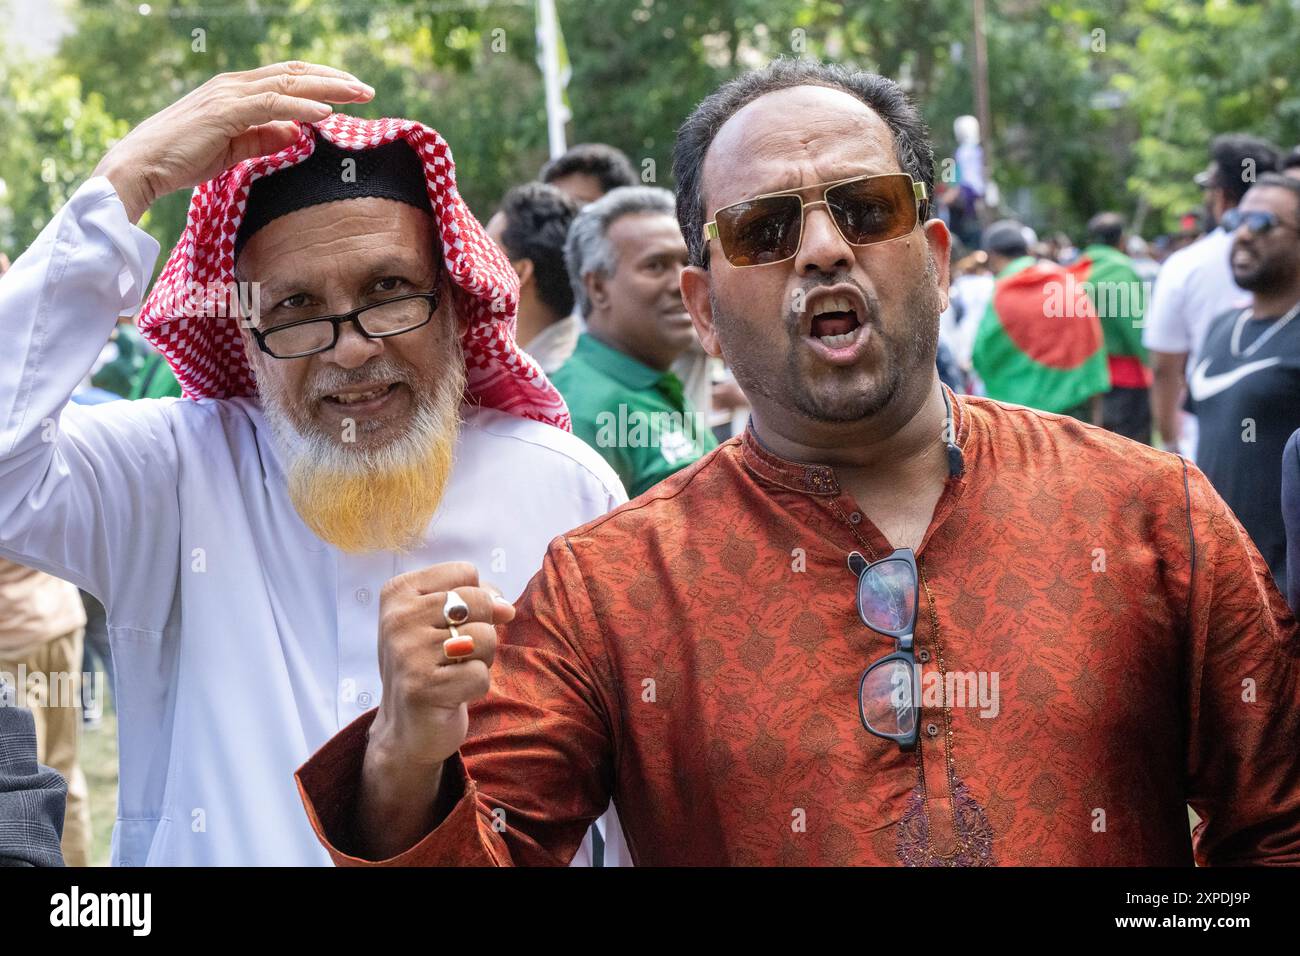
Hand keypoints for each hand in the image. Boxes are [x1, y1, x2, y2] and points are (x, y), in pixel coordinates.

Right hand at [91, 61, 374, 222]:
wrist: (143, 165)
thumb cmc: (184, 158)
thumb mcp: (234, 149)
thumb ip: (264, 138)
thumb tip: (297, 134)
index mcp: (237, 91)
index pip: (287, 78)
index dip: (322, 82)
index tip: (352, 93)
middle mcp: (234, 85)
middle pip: (294, 74)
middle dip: (334, 81)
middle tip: (367, 90)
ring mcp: (228, 95)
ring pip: (287, 84)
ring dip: (327, 90)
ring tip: (357, 95)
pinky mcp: (224, 113)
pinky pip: (270, 105)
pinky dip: (300, 108)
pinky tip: (325, 115)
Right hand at [368, 562, 514, 768]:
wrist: (405, 729)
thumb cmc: (429, 665)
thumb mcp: (444, 621)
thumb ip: (477, 598)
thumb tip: (506, 608)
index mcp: (398, 592)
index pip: (466, 572)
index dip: (476, 600)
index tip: (451, 625)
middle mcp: (398, 618)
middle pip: (479, 601)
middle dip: (482, 629)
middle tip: (456, 654)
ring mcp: (408, 653)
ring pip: (485, 637)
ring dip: (481, 660)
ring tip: (453, 672)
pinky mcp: (422, 688)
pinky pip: (481, 675)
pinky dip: (475, 687)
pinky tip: (451, 694)